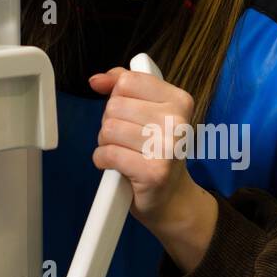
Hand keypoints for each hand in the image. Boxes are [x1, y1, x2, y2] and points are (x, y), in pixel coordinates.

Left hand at [89, 66, 214, 241]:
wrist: (172, 197)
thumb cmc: (155, 151)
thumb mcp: (146, 110)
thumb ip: (123, 87)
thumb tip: (96, 80)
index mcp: (179, 100)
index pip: (128, 81)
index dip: (117, 97)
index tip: (126, 113)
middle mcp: (178, 122)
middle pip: (114, 106)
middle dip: (111, 123)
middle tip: (127, 139)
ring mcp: (168, 147)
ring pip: (108, 129)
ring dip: (106, 143)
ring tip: (124, 152)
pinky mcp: (154, 172)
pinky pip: (108, 153)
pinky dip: (103, 160)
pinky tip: (117, 166)